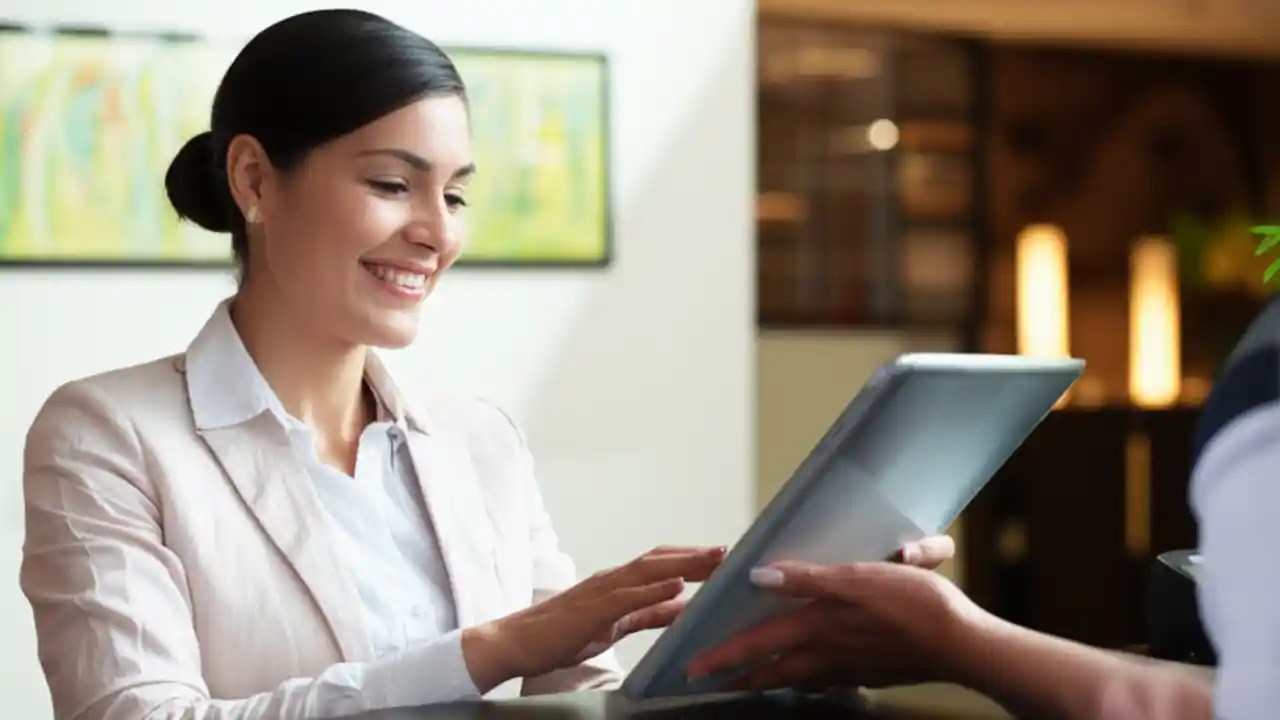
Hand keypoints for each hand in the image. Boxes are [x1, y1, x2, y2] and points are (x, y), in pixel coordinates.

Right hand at [464, 545, 724, 689]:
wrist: (515, 643)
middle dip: (696, 555)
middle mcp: (612, 579)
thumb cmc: (561, 636)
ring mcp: (601, 591)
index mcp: (617, 583)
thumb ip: (647, 613)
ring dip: (684, 563)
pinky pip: (628, 596)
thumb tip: (681, 606)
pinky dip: (655, 588)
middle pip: (660, 559)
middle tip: (730, 552)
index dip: (692, 558)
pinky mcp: (592, 608)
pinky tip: (677, 585)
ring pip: (649, 569)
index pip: (660, 564)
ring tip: (714, 560)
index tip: (723, 558)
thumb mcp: (615, 625)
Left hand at [686, 539, 976, 691]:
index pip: (757, 645)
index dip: (722, 656)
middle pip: (770, 669)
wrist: (962, 643)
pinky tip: (809, 676)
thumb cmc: (912, 605)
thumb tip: (759, 576)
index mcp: (817, 627)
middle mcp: (826, 653)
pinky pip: (826, 679)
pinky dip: (807, 678)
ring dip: (768, 678)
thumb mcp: (857, 578)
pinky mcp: (869, 671)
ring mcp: (848, 667)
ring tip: (749, 680)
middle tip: (711, 680)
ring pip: (797, 676)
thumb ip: (806, 579)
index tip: (691, 668)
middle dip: (737, 675)